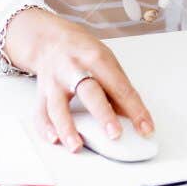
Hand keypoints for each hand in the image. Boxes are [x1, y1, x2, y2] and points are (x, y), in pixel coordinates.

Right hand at [3, 7, 153, 153]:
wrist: (51, 39)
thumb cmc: (83, 51)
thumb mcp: (106, 61)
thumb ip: (118, 88)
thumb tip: (134, 117)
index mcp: (96, 59)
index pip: (120, 87)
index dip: (135, 109)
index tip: (145, 127)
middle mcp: (73, 69)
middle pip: (89, 92)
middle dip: (103, 115)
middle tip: (115, 134)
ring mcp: (55, 81)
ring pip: (58, 106)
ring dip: (67, 128)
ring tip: (77, 146)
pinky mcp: (42, 92)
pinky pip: (41, 112)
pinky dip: (46, 127)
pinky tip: (54, 139)